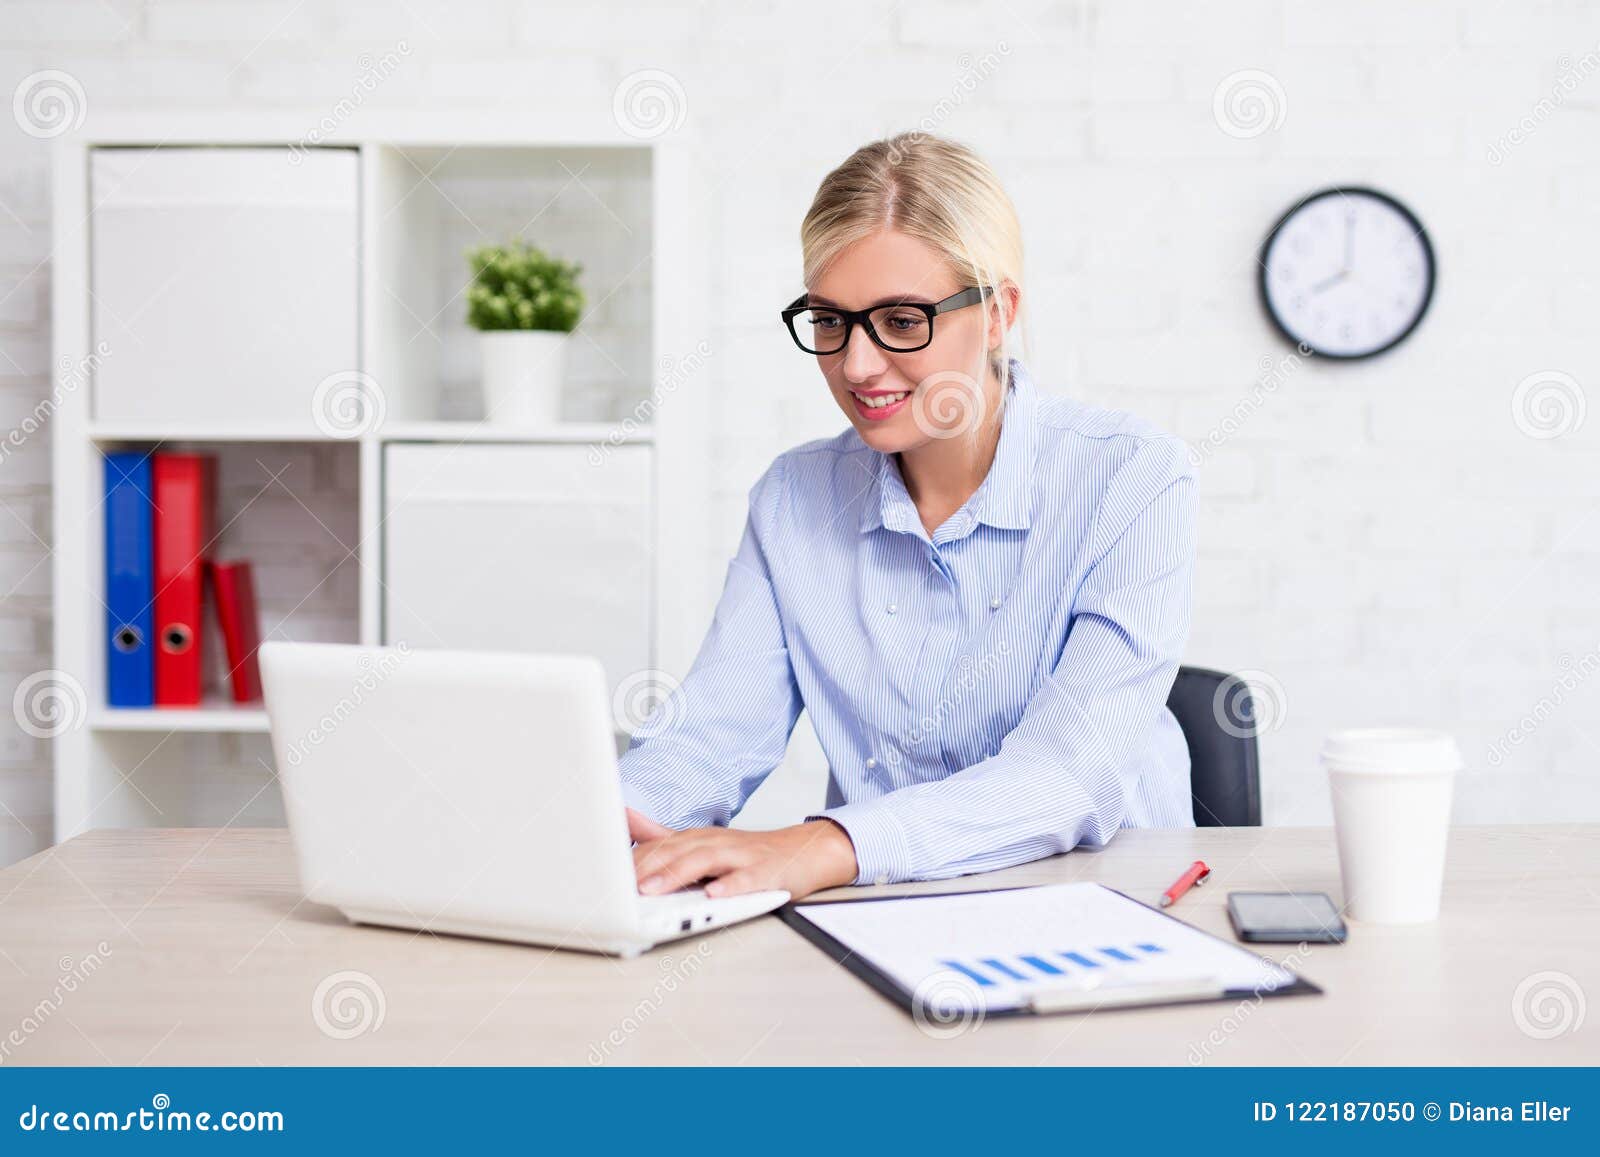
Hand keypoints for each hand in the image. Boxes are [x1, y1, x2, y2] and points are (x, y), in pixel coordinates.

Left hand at [629, 814, 858, 900]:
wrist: (802, 852)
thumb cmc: (748, 854)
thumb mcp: (700, 842)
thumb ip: (660, 835)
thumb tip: (621, 817)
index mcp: (697, 839)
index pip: (657, 848)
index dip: (630, 863)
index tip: (601, 877)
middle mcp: (716, 843)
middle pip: (675, 852)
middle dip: (645, 869)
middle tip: (617, 887)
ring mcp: (741, 857)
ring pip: (704, 861)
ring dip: (676, 875)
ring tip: (652, 891)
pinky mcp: (766, 872)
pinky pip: (746, 880)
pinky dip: (730, 887)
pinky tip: (714, 895)